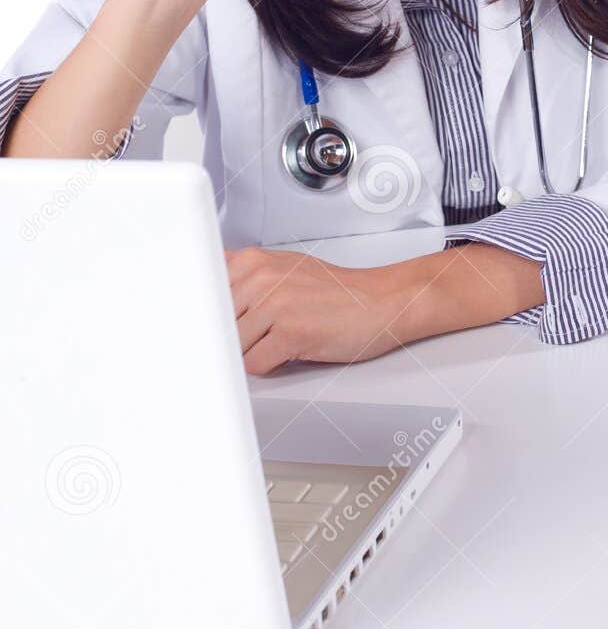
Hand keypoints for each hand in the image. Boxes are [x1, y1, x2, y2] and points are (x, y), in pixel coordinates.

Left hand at [224, 247, 404, 374]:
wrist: (382, 301)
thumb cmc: (337, 290)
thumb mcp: (284, 266)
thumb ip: (245, 273)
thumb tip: (209, 281)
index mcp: (254, 261)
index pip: (203, 295)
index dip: (207, 318)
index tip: (206, 328)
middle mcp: (261, 278)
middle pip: (216, 324)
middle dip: (231, 339)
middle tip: (256, 338)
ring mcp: (275, 304)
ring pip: (233, 347)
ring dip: (252, 353)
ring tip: (278, 342)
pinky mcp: (291, 332)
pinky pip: (254, 365)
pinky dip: (268, 367)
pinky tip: (287, 353)